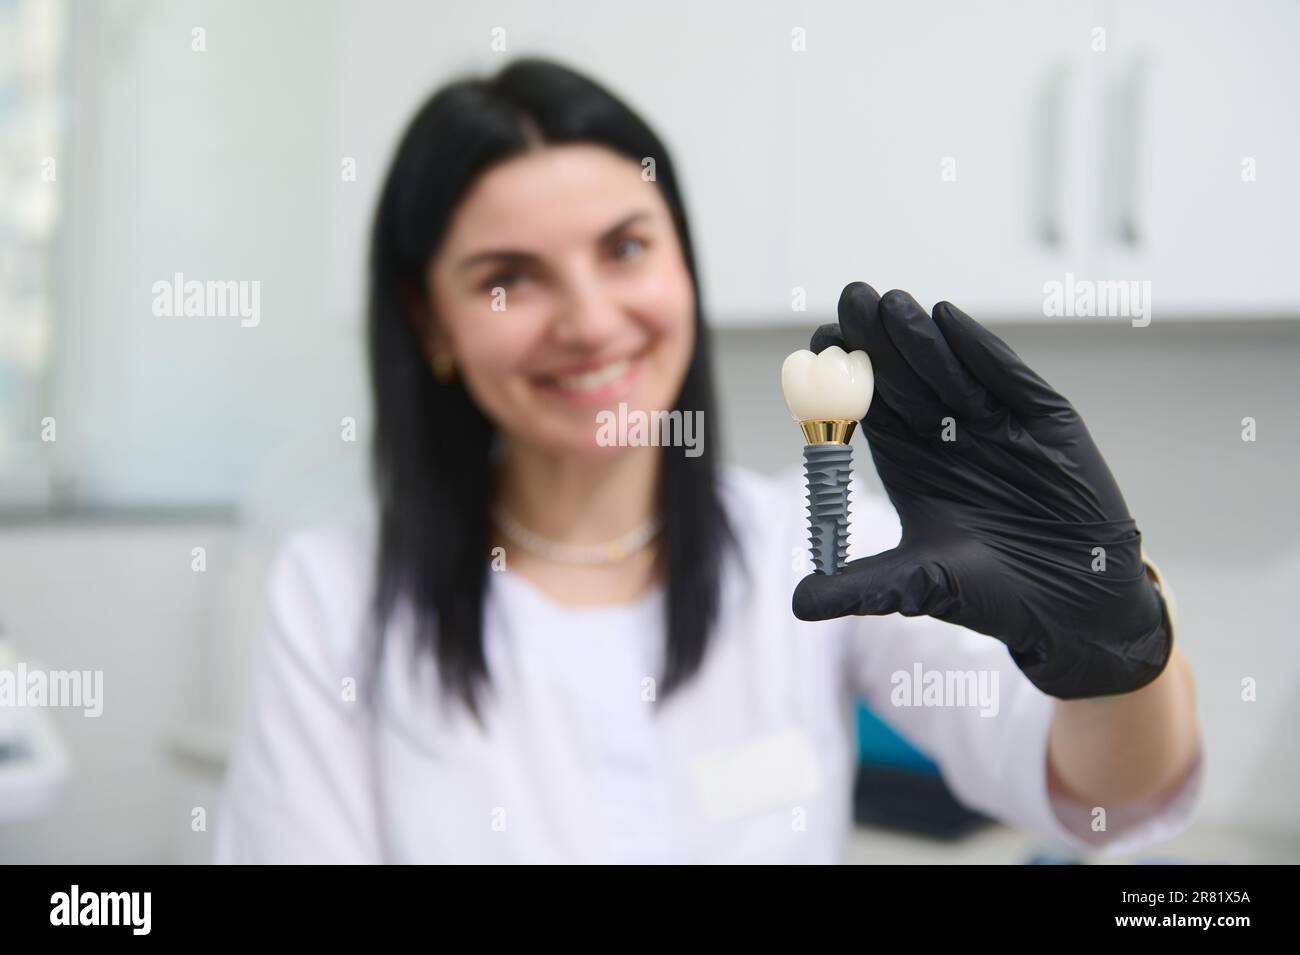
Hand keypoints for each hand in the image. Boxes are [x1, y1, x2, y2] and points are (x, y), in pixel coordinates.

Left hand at [793, 283, 1172, 698]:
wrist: (1077, 608)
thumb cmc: (992, 596)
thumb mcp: (921, 588)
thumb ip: (863, 587)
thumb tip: (798, 605)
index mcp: (910, 461)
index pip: (868, 407)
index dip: (844, 377)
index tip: (818, 348)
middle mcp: (947, 434)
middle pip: (903, 377)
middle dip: (876, 340)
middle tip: (849, 299)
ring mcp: (996, 423)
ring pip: (950, 369)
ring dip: (920, 337)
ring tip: (890, 305)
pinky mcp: (1045, 421)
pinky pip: (1009, 378)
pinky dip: (981, 351)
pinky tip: (950, 320)